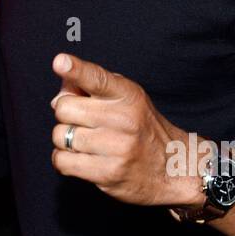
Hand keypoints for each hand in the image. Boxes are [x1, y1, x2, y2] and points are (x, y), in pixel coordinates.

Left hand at [49, 53, 204, 207]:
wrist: (175, 169)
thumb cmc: (141, 128)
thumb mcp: (126, 99)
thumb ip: (93, 88)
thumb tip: (59, 93)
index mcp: (128, 95)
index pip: (97, 78)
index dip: (76, 70)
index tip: (60, 62)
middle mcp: (124, 119)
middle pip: (64, 108)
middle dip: (66, 114)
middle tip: (83, 121)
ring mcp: (117, 148)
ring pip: (60, 136)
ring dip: (65, 139)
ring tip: (86, 142)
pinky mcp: (108, 173)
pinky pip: (62, 161)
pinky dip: (64, 160)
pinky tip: (80, 158)